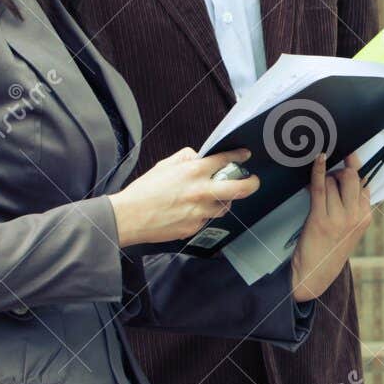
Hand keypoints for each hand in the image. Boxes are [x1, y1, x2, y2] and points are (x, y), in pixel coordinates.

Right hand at [111, 146, 259, 246]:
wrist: (129, 217)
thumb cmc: (144, 191)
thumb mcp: (164, 165)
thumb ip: (185, 158)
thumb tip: (198, 156)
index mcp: (194, 172)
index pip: (225, 160)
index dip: (239, 156)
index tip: (244, 156)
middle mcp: (201, 192)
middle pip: (239, 188)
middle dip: (252, 183)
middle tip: (254, 181)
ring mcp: (200, 212)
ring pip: (224, 206)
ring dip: (223, 200)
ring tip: (212, 197)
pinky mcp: (195, 227)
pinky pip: (207, 219)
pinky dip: (203, 214)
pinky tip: (190, 210)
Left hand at [289, 151, 372, 301]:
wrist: (315, 274)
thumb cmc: (330, 247)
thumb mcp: (350, 227)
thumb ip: (354, 204)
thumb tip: (350, 176)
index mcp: (365, 217)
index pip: (364, 183)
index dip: (355, 168)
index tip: (349, 156)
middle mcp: (355, 216)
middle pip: (352, 177)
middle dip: (340, 170)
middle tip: (330, 175)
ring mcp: (339, 218)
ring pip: (334, 182)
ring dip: (325, 178)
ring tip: (319, 188)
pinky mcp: (320, 218)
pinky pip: (321, 186)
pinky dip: (319, 170)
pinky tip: (319, 159)